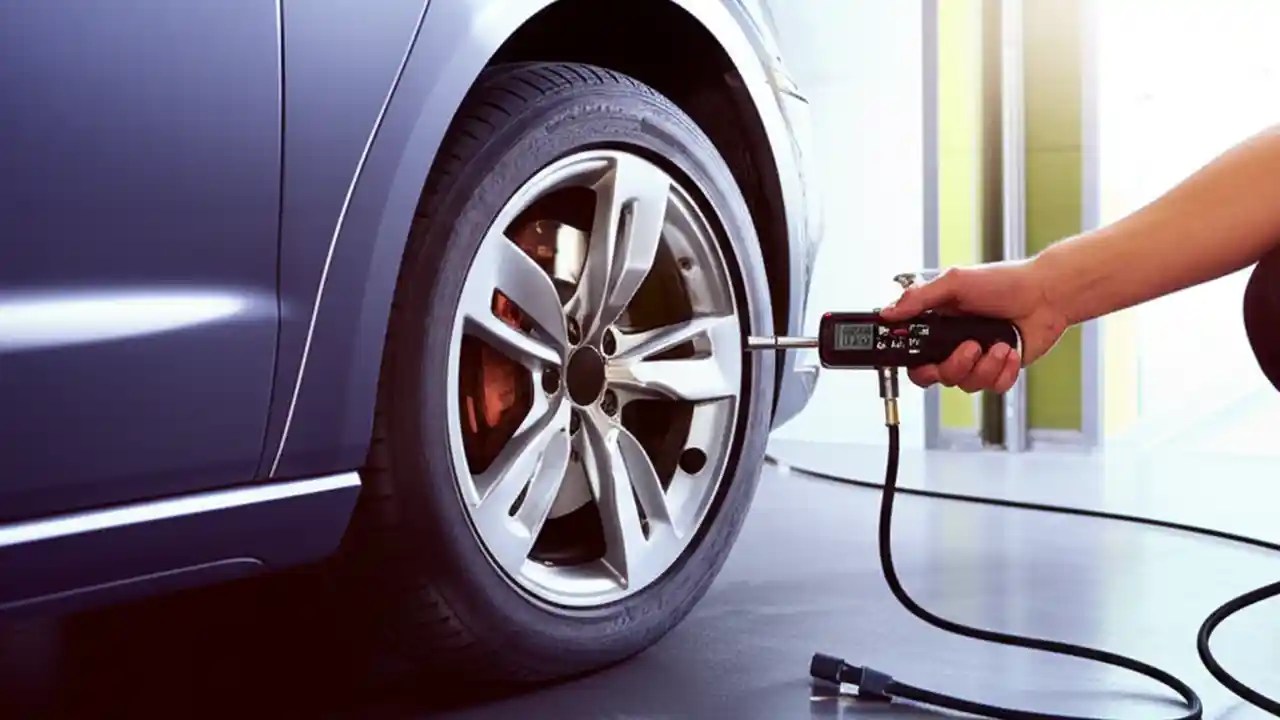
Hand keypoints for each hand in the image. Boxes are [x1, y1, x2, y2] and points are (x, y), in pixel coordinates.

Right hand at [879, 260, 1069, 392]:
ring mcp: (977, 359)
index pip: (912, 355)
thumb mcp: (955, 282)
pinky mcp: (1000, 370)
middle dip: (954, 366)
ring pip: (966, 384)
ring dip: (985, 366)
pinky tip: (1010, 351)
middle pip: (936, 376)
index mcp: (938, 325)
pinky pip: (993, 387)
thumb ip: (919, 298)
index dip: (911, 362)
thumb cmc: (1004, 282)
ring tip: (999, 345)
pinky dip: (1003, 371)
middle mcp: (954, 345)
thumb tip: (889, 312)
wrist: (1047, 294)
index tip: (920, 358)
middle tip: (970, 348)